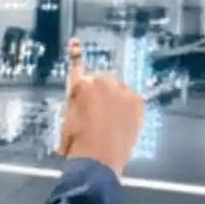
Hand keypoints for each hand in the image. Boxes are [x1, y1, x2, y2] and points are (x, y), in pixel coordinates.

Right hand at [59, 39, 144, 176]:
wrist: (98, 161)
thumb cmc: (77, 144)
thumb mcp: (68, 121)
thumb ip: (76, 106)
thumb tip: (82, 106)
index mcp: (80, 86)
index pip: (76, 63)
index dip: (75, 52)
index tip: (75, 42)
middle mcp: (101, 82)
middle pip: (102, 81)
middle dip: (101, 93)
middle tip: (99, 115)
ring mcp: (121, 90)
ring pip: (119, 91)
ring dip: (116, 100)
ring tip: (113, 123)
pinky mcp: (137, 101)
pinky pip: (133, 101)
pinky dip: (130, 109)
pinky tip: (123, 124)